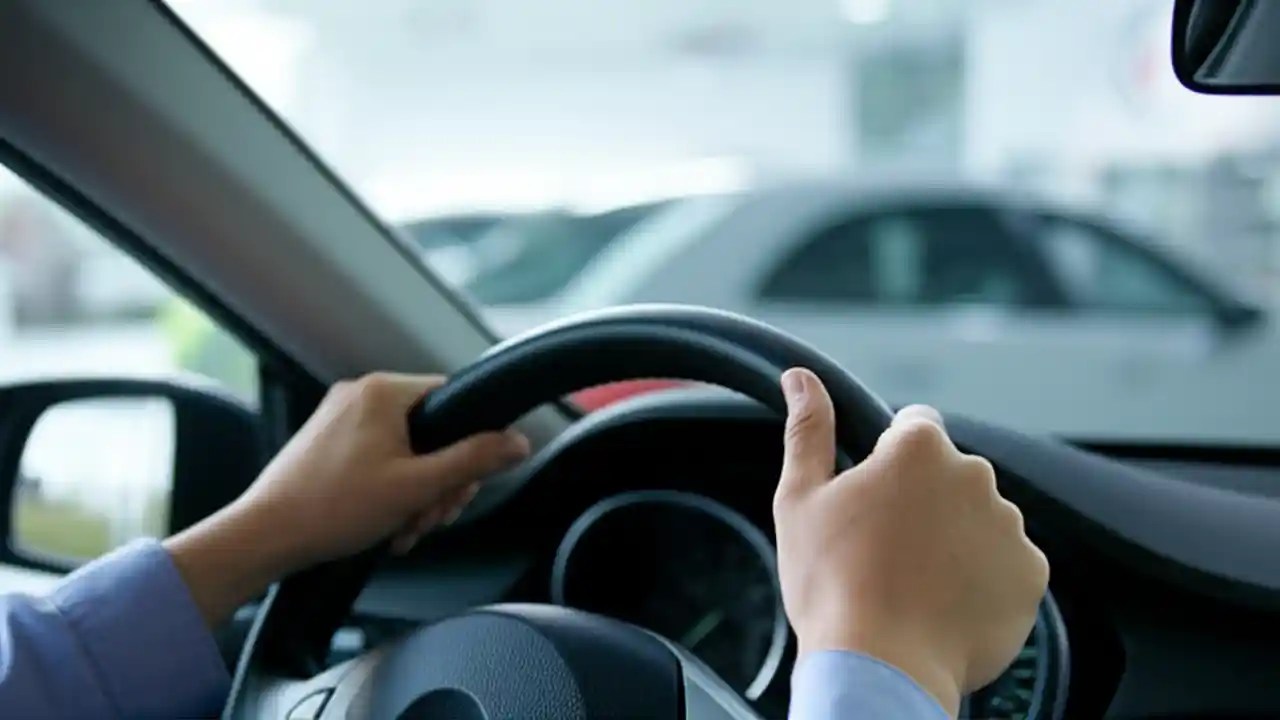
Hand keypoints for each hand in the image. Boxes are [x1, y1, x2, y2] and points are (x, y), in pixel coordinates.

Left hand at [164, 372, 528, 625]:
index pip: (453, 400)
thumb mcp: (418, 487)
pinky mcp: (327, 443)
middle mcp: (359, 395)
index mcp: (382, 391)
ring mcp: (339, 419)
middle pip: (432, 431)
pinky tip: (385, 524)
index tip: (463, 482)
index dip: (469, 445)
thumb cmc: (330, 509)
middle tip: (430, 515)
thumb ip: (474, 460)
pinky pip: (378, 460)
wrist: (265, 537)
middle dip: (439, 481)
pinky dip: (389, 491)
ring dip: (416, 494)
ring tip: (402, 527)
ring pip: (406, 451)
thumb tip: (517, 441)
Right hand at [772, 368, 1048, 716]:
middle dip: (925, 500)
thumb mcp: (801, 499)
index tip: (873, 497)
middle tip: (886, 548)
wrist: (880, 667)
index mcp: (919, 448)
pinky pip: (1006, 564)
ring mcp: (1009, 525)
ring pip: (979, 518)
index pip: (915, 424)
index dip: (890, 458)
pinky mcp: (1031, 574)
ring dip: (955, 538)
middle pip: (950, 473)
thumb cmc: (830, 582)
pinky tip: (945, 604)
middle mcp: (976, 474)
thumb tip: (800, 377)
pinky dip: (983, 579)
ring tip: (915, 582)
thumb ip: (808, 429)